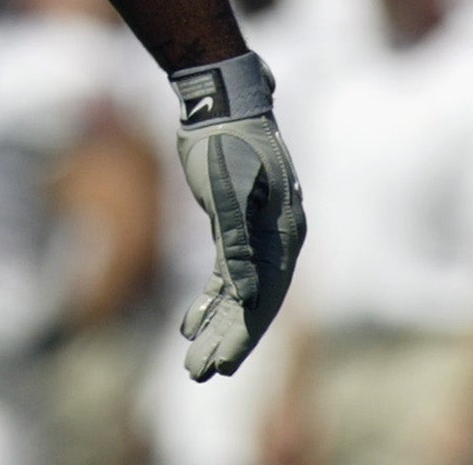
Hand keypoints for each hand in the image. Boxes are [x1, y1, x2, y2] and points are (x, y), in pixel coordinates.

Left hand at [173, 55, 305, 379]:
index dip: (243, 334)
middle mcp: (276, 239)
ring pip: (239, 293)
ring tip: (193, 362)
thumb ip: (236, 243)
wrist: (219, 100)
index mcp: (283, 233)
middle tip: (200, 373)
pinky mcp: (235, 225)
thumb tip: (246, 296)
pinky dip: (209, 299)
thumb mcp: (225, 191)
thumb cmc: (223, 141)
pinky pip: (226, 274)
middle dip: (228, 340)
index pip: (265, 297)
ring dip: (216, 325)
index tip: (219, 365)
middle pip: (254, 302)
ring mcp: (257, 234)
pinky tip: (190, 324)